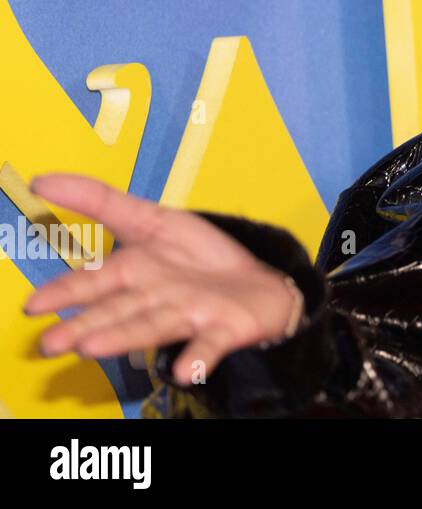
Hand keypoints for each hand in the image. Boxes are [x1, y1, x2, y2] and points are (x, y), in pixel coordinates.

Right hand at [22, 173, 304, 384]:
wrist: (257, 281)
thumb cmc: (197, 257)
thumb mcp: (150, 220)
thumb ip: (99, 201)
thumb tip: (41, 181)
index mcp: (135, 273)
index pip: (94, 282)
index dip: (65, 292)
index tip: (33, 306)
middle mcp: (156, 299)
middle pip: (118, 311)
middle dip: (86, 325)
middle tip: (52, 344)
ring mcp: (190, 315)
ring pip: (154, 326)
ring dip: (126, 337)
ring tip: (94, 348)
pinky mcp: (224, 328)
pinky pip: (210, 344)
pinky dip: (198, 357)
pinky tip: (187, 370)